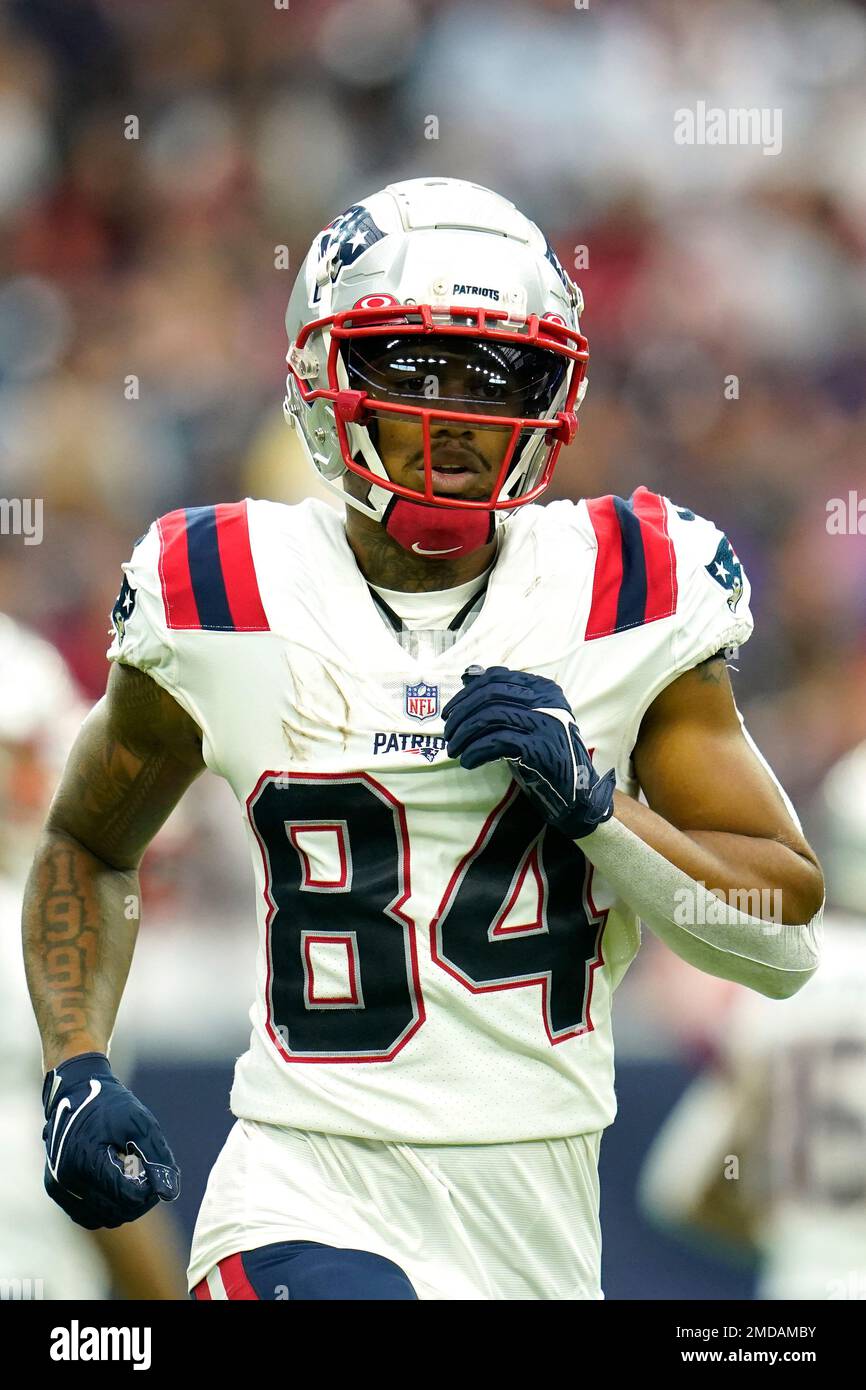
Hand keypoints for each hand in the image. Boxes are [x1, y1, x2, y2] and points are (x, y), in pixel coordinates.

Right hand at [42, 1051, 179, 1229]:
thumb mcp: (139, 1122)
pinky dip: (105, 1208)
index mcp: (87, 1160)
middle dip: (140, 1200)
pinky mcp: (56, 1189)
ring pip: (104, 1218)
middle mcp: (68, 1179)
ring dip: (124, 1206)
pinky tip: (116, 1186)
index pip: (127, 1196)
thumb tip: (169, 1191)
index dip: (149, 1191)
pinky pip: (87, 1216)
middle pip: (117, 1211)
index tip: (157, 1175)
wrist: (74, 1093)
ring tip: (133, 1178)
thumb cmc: (109, 1106)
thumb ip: (156, 1155)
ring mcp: (59, 1187)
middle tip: (150, 1178)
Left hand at [443, 665, 615, 838]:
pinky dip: (476, 751)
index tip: (450, 713)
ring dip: (464, 734)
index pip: (496, 678)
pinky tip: (468, 761)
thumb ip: (503, 699)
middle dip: (461, 714)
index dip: (467, 694)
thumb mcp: (526, 721)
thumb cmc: (546, 756)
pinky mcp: (540, 749)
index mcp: (544, 689)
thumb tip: (468, 676)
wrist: (576, 793)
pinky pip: (497, 742)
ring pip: (491, 716)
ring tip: (454, 750)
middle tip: (448, 734)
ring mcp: (546, 724)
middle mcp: (547, 701)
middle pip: (490, 695)